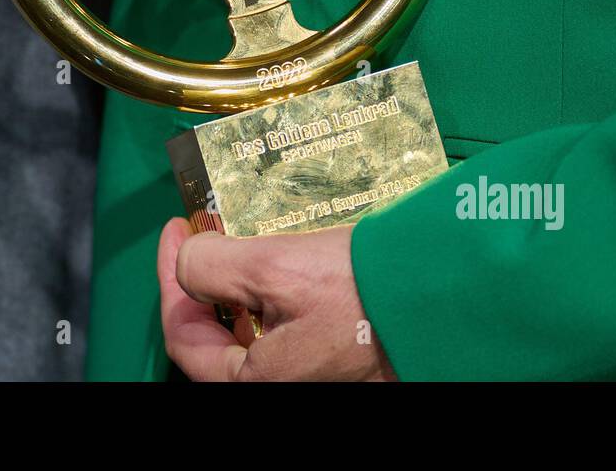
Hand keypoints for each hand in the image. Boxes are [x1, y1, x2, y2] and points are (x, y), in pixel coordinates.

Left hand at [157, 217, 396, 380]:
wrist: (445, 294)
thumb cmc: (365, 289)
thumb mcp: (273, 268)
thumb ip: (212, 267)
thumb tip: (188, 261)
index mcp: (259, 382)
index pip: (185, 337)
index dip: (171, 279)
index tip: (176, 232)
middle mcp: (284, 383)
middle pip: (218, 339)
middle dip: (203, 283)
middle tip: (202, 235)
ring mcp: (312, 370)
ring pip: (252, 332)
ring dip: (237, 287)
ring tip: (239, 243)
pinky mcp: (336, 353)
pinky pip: (285, 327)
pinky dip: (271, 294)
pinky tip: (282, 264)